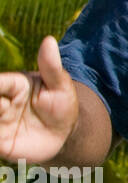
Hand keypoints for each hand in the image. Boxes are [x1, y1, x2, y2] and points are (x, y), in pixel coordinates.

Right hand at [0, 36, 79, 164]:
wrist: (65, 134)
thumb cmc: (62, 104)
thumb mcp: (61, 86)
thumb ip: (51, 66)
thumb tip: (49, 40)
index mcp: (14, 85)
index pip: (0, 83)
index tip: (1, 95)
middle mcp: (1, 103)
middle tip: (1, 106)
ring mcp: (0, 122)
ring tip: (1, 112)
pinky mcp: (0, 142)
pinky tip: (0, 135)